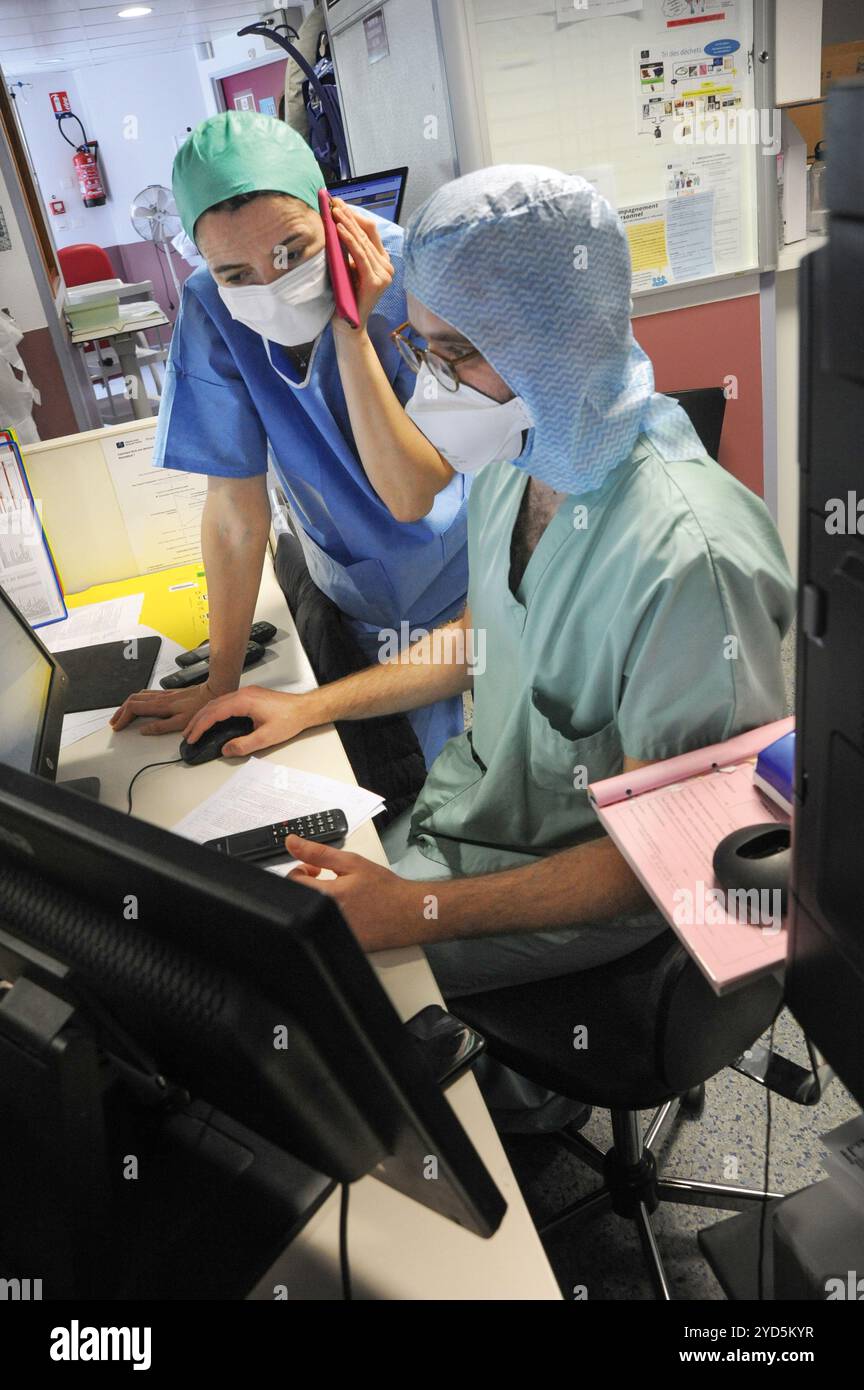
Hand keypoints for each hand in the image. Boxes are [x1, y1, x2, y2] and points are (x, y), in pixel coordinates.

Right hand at [110, 679, 222, 735]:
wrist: (213, 691)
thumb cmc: (200, 707)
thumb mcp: (181, 722)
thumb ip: (161, 727)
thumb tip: (143, 730)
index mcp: (160, 705)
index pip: (133, 708)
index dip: (123, 717)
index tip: (118, 727)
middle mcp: (159, 697)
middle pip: (132, 700)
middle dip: (120, 712)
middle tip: (115, 722)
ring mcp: (163, 694)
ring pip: (138, 696)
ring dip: (127, 705)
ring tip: (122, 715)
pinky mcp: (168, 693)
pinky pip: (146, 694)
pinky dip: (137, 700)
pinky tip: (138, 705)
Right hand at [181, 685, 317, 756]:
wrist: (305, 708)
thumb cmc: (290, 718)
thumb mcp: (266, 738)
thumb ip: (244, 745)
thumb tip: (226, 749)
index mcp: (244, 701)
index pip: (214, 713)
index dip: (200, 726)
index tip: (192, 737)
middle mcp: (243, 694)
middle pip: (212, 706)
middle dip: (197, 721)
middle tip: (188, 734)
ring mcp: (246, 693)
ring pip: (218, 702)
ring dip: (205, 715)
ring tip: (196, 728)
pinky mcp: (250, 696)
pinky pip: (226, 701)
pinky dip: (215, 711)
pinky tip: (213, 719)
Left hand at [286, 837, 421, 950]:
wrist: (408, 912)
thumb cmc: (384, 888)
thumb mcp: (352, 863)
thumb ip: (318, 852)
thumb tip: (291, 842)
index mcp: (327, 895)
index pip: (292, 881)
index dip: (301, 871)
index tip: (314, 869)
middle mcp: (325, 917)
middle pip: (298, 899)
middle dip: (307, 885)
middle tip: (325, 879)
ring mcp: (331, 932)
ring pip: (309, 913)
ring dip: (316, 901)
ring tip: (337, 896)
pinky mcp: (338, 943)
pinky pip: (321, 928)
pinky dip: (327, 917)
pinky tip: (344, 912)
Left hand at [329, 198, 393, 331]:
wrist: (347, 324)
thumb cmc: (344, 296)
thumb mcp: (347, 267)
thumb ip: (349, 249)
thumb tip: (338, 221)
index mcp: (382, 262)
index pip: (370, 231)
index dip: (355, 215)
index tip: (338, 203)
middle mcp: (386, 267)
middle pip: (368, 233)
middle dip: (349, 215)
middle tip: (333, 201)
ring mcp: (383, 274)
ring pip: (363, 242)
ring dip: (347, 224)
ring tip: (334, 211)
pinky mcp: (376, 282)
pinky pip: (360, 255)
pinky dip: (349, 240)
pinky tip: (339, 229)